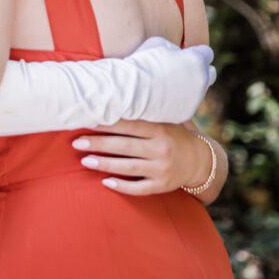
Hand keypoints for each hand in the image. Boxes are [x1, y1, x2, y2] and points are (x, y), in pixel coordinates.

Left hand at [73, 120, 216, 195]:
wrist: (201, 161)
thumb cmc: (173, 135)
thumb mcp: (165, 120)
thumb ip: (144, 111)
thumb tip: (113, 91)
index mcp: (161, 129)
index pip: (130, 125)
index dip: (107, 124)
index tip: (86, 121)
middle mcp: (162, 149)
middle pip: (125, 146)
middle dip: (99, 144)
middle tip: (76, 142)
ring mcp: (162, 169)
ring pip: (129, 167)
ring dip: (105, 164)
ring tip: (84, 160)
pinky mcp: (162, 186)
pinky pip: (140, 188)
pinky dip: (122, 186)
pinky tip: (105, 182)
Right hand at [122, 37, 215, 122]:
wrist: (130, 90)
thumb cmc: (141, 62)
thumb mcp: (158, 43)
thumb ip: (175, 48)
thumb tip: (179, 54)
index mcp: (197, 60)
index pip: (207, 53)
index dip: (195, 52)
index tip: (184, 55)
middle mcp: (202, 80)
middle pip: (210, 74)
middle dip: (199, 71)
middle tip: (182, 70)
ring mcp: (196, 99)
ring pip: (198, 91)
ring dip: (188, 87)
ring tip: (167, 85)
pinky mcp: (187, 114)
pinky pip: (187, 105)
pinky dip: (179, 101)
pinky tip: (162, 97)